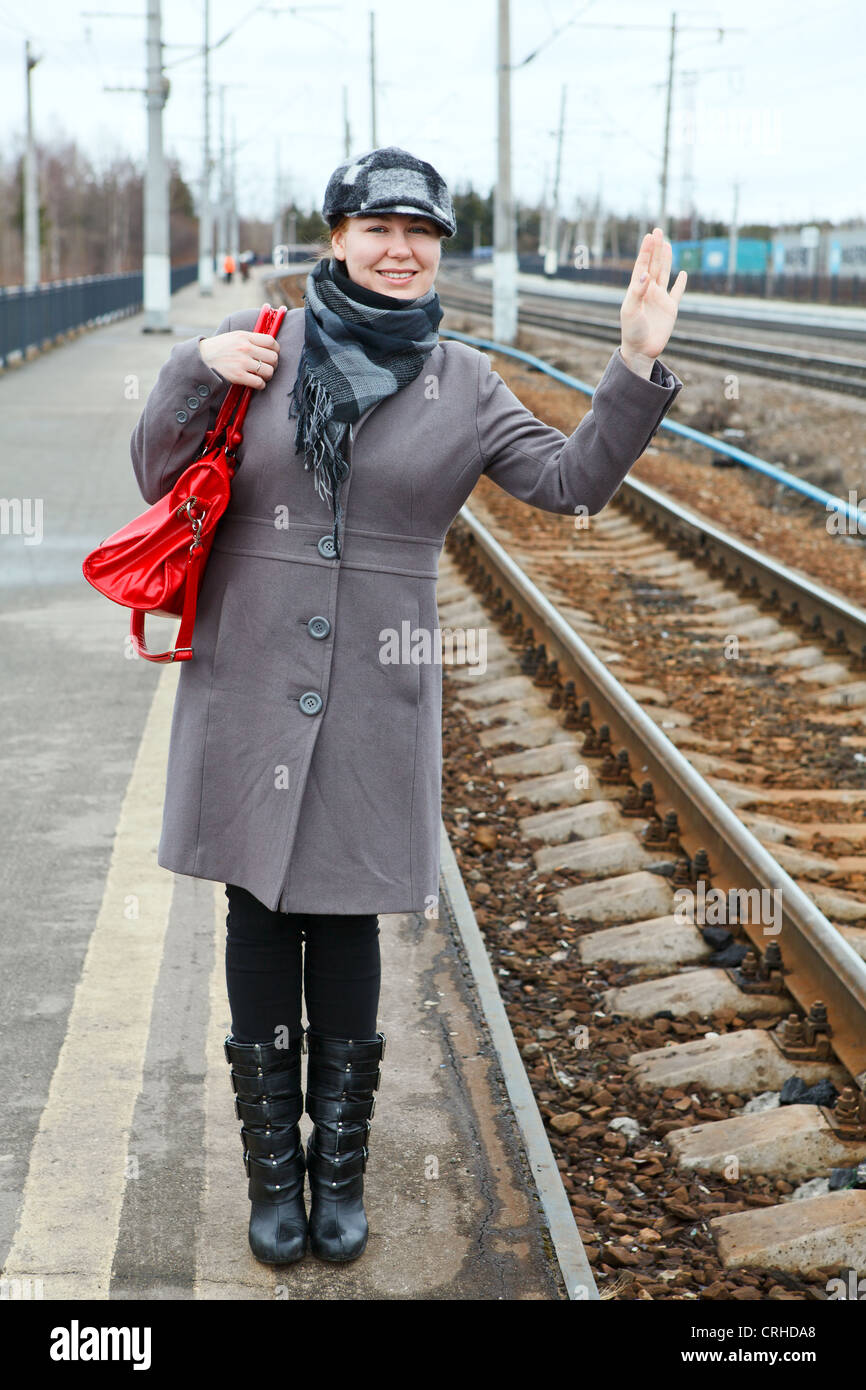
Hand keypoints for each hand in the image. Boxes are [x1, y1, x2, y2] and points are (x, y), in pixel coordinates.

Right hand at [198, 329, 279, 388]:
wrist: (201, 359)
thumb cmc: (219, 348)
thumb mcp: (234, 336)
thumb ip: (250, 339)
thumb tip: (268, 345)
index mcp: (245, 336)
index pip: (271, 341)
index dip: (275, 349)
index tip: (272, 354)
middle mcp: (245, 348)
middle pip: (273, 357)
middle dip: (273, 364)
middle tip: (268, 367)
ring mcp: (242, 362)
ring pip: (269, 371)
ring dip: (268, 376)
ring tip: (262, 376)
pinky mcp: (238, 376)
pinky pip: (259, 382)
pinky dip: (260, 385)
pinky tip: (256, 383)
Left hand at [620, 227, 686, 367]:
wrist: (641, 350)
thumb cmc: (631, 330)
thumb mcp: (630, 310)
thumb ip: (638, 290)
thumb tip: (646, 273)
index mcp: (638, 289)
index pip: (642, 265)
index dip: (646, 250)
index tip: (649, 235)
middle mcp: (649, 291)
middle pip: (654, 265)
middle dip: (656, 248)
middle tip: (658, 231)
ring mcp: (660, 299)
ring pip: (664, 274)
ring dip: (666, 259)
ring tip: (667, 244)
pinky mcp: (670, 309)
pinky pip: (677, 293)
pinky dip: (681, 283)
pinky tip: (683, 274)